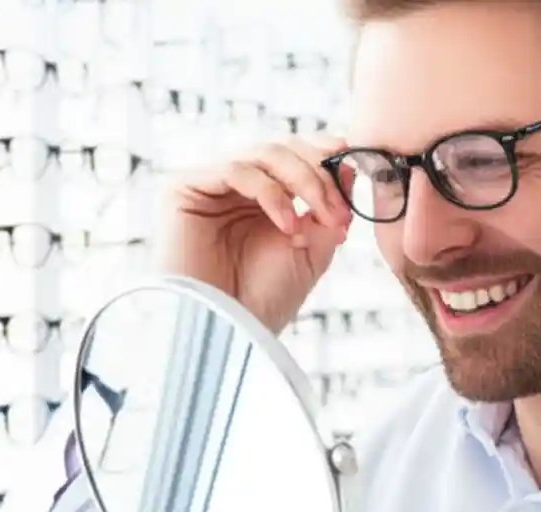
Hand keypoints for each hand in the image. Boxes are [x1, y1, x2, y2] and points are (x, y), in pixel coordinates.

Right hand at [159, 134, 353, 334]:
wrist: (226, 332)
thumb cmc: (263, 300)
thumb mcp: (312, 250)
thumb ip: (328, 208)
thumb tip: (346, 164)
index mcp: (261, 198)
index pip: (295, 156)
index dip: (326, 156)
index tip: (355, 168)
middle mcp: (234, 187)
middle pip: (284, 149)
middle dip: (320, 174)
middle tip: (340, 211)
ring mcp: (209, 185)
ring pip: (264, 153)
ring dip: (304, 181)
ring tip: (321, 219)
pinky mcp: (184, 189)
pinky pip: (235, 169)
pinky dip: (271, 193)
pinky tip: (287, 226)